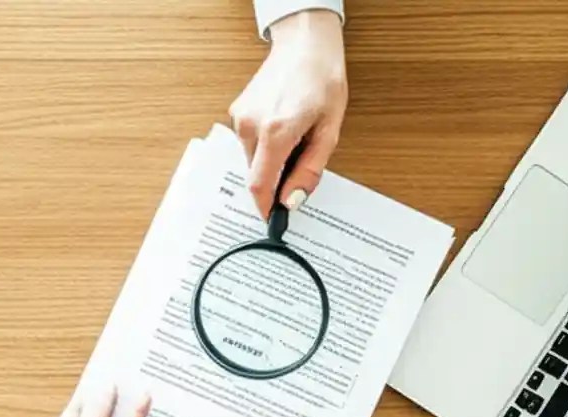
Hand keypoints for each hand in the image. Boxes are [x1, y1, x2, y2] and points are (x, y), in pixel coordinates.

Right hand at [230, 9, 346, 217]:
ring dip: (272, 161)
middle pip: (257, 174)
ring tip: (296, 137)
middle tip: (300, 163)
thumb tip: (293, 199)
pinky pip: (250, 143)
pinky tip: (283, 127)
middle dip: (276, 180)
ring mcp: (241, 117)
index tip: (272, 220)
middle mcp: (251, 125)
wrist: (305, 46)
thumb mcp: (329, 131)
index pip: (260, 185)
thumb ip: (310, 170)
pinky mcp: (237, 112)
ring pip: (253, 159)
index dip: (264, 208)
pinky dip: (266, 145)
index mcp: (276, 131)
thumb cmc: (322, 81)